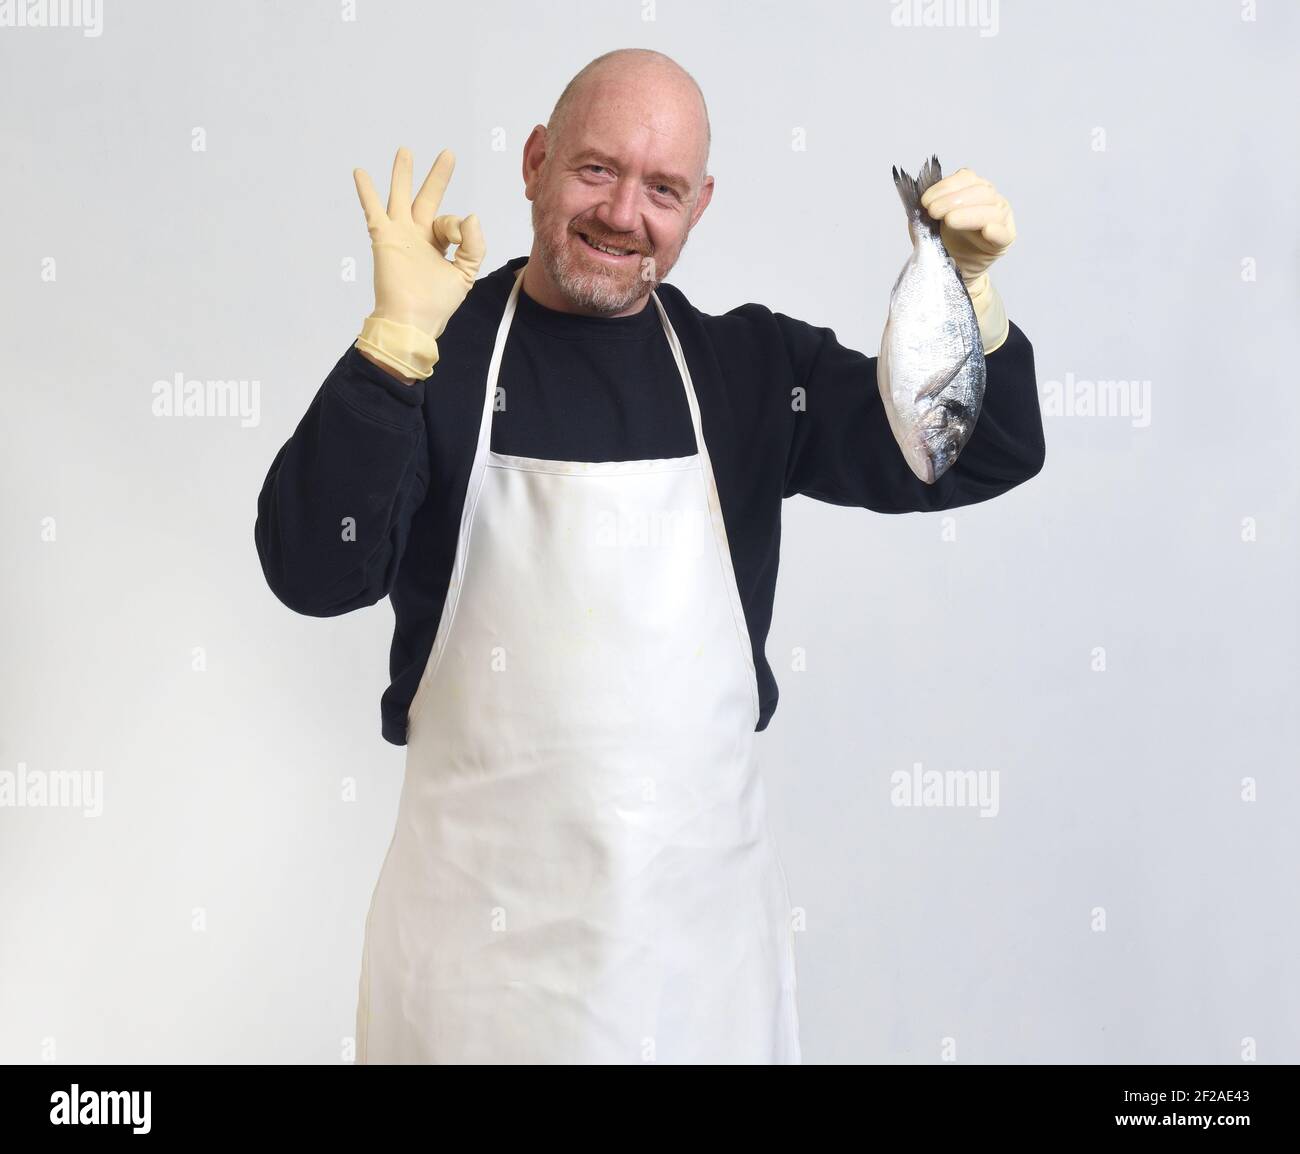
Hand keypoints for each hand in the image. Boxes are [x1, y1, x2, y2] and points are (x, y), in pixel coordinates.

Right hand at [353, 147, 485, 378]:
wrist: (412, 320)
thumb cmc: (436, 304)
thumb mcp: (465, 273)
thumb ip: (473, 245)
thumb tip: (471, 215)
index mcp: (438, 244)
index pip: (452, 222)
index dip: (459, 227)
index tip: (458, 239)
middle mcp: (418, 235)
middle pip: (428, 198)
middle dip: (437, 176)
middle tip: (448, 153)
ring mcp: (399, 234)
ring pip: (401, 196)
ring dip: (402, 174)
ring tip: (405, 151)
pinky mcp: (384, 237)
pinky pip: (374, 210)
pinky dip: (367, 191)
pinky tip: (360, 173)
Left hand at [919, 167, 1014, 283]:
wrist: (950, 269)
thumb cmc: (942, 242)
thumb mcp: (927, 222)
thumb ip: (925, 209)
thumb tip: (920, 201)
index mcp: (973, 189)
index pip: (965, 178)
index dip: (945, 187)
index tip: (926, 200)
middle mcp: (990, 200)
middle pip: (979, 191)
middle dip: (953, 200)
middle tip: (933, 211)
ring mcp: (1001, 218)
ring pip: (992, 210)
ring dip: (968, 213)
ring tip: (950, 220)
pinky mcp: (1005, 240)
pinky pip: (1004, 234)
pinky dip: (996, 230)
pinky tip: (986, 230)